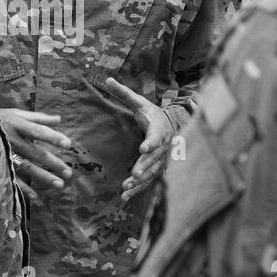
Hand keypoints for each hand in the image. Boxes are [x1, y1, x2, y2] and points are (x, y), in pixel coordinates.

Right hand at [0, 108, 72, 189]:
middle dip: (53, 163)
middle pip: (35, 152)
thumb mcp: (15, 114)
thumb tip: (59, 119)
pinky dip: (23, 188)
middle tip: (68, 173)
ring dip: (43, 177)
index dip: (52, 137)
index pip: (38, 131)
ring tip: (59, 185)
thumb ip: (38, 118)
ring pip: (26, 167)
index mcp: (16, 124)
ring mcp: (4, 154)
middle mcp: (11, 139)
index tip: (68, 144)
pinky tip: (36, 196)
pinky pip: (11, 177)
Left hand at [104, 77, 174, 200]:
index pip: (156, 137)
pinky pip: (148, 181)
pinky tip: (125, 198)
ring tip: (126, 188)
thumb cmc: (151, 113)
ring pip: (152, 172)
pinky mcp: (156, 169)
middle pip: (154, 158)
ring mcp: (161, 159)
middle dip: (144, 166)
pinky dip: (138, 190)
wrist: (170, 124)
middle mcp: (163, 146)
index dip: (151, 143)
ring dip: (140, 181)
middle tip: (134, 174)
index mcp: (159, 129)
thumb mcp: (139, 102)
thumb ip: (123, 93)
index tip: (144, 148)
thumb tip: (106, 79)